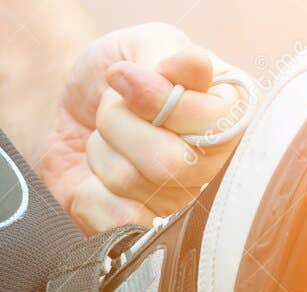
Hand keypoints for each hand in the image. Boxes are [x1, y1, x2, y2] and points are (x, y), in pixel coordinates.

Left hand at [40, 23, 243, 233]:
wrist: (75, 107)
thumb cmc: (122, 73)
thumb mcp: (145, 43)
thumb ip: (166, 52)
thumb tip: (177, 69)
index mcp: (232, 114)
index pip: (208, 123)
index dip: (157, 100)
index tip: (124, 76)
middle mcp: (215, 166)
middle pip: (169, 163)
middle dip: (120, 124)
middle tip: (113, 107)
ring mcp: (181, 204)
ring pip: (132, 185)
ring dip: (101, 151)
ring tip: (107, 139)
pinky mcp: (143, 233)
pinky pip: (115, 222)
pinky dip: (90, 192)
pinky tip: (97, 177)